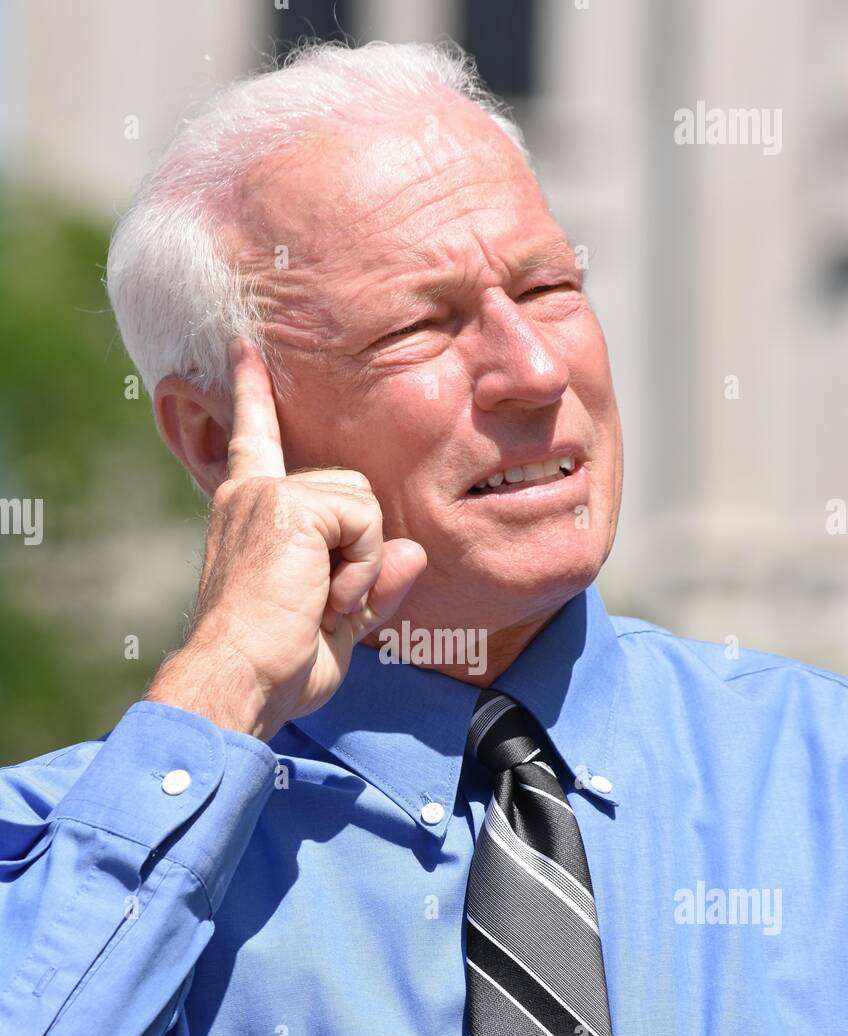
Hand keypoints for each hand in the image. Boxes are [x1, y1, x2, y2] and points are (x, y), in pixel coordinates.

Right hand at [145, 339, 426, 740]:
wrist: (241, 677)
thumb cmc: (276, 665)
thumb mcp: (335, 624)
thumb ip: (374, 585)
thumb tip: (413, 552)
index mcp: (248, 512)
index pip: (255, 442)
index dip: (251, 397)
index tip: (244, 353)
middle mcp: (251, 494)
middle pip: (353, 494)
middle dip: (360, 555)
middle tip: (325, 606)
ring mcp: (268, 494)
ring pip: (364, 505)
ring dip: (361, 564)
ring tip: (322, 602)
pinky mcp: (289, 504)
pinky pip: (365, 522)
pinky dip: (361, 567)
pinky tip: (328, 596)